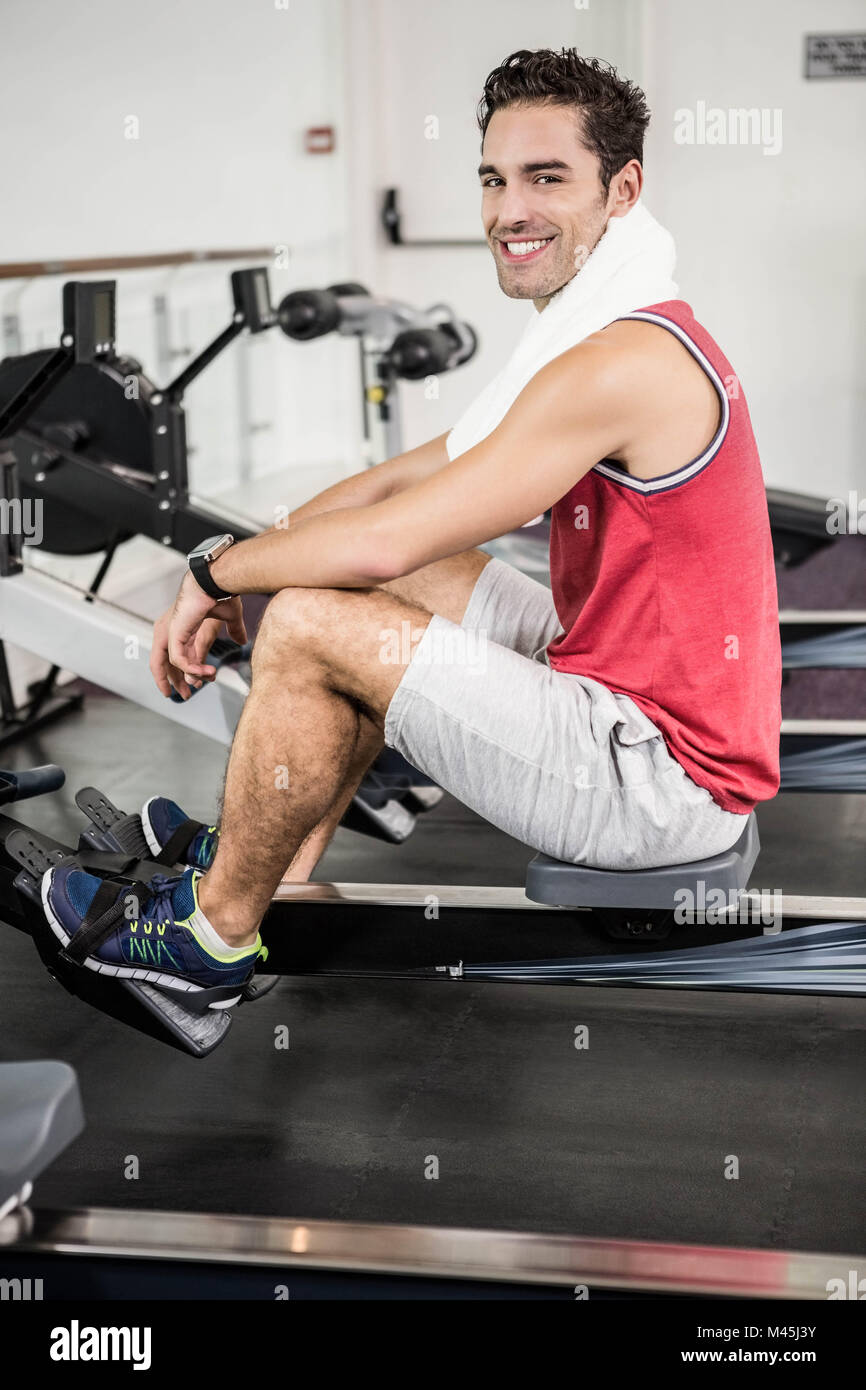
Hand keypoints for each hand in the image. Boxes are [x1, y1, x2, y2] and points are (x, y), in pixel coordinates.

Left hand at [150, 574, 246, 699]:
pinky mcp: (174, 633)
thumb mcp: (229, 617)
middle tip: (186, 696)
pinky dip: (192, 668)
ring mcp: (169, 632)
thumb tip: (242, 641)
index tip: (197, 685)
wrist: (218, 581)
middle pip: (163, 664)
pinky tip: (207, 670)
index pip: (173, 655)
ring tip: (210, 676)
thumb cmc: (221, 593)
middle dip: (174, 682)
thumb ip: (234, 630)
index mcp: (179, 625)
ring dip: (192, 675)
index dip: (183, 672)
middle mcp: (170, 630)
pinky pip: (179, 660)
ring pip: (173, 664)